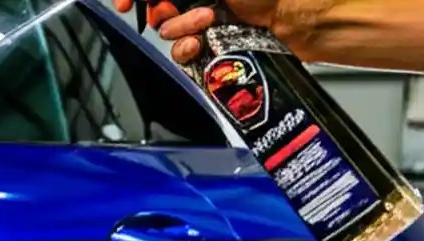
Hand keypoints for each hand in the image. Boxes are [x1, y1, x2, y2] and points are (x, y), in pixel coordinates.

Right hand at [113, 1, 281, 63]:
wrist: (300, 19)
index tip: (124, 5)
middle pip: (158, 6)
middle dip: (160, 9)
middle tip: (171, 9)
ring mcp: (206, 18)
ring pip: (168, 29)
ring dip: (179, 28)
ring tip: (203, 24)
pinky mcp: (213, 43)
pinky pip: (183, 52)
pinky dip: (185, 50)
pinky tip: (198, 45)